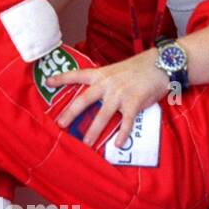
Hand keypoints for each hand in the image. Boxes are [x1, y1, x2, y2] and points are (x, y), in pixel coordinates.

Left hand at [47, 47, 169, 148]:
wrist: (161, 63)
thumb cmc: (138, 68)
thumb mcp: (116, 70)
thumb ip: (104, 81)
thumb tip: (93, 94)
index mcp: (101, 74)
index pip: (77, 75)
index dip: (62, 78)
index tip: (47, 82)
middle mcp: (108, 84)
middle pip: (84, 99)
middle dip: (71, 113)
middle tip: (60, 125)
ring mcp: (120, 93)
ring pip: (103, 115)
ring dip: (93, 131)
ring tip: (86, 144)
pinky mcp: (134, 102)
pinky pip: (126, 122)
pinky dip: (123, 134)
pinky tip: (118, 144)